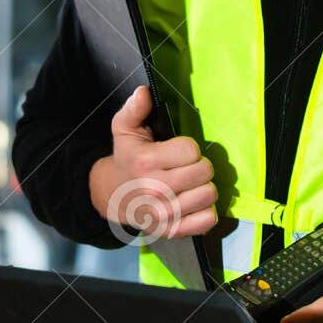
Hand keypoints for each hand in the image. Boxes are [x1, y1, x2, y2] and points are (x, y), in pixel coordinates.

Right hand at [89, 87, 216, 238]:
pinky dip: (205, 211)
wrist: (112, 196)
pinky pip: (208, 220)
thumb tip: (144, 92)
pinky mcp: (172, 230)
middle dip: (198, 166)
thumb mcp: (124, 130)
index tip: (177, 152)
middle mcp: (155, 189)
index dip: (188, 148)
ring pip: (209, 194)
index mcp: (146, 162)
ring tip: (190, 185)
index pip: (191, 150)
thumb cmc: (126, 160)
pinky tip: (192, 203)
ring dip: (203, 188)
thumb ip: (135, 109)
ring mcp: (164, 213)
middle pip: (205, 172)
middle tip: (186, 168)